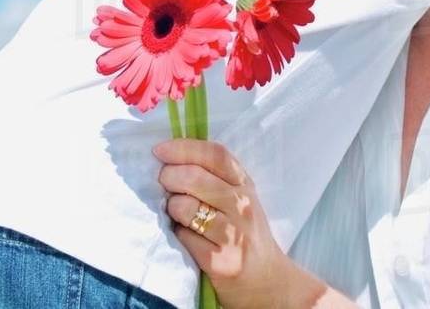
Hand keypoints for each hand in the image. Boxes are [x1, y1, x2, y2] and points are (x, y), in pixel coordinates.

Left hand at [154, 139, 331, 308]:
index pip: (215, 155)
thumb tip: (171, 160)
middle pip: (195, 178)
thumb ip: (214, 178)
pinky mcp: (220, 261)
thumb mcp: (239, 199)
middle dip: (169, 176)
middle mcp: (243, 206)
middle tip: (163, 182)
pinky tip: (188, 238)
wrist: (268, 281)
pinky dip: (178, 235)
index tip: (161, 150)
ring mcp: (233, 234)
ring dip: (173, 209)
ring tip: (179, 215)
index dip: (185, 148)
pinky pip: (183, 237)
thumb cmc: (244, 234)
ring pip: (185, 207)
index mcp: (245, 185)